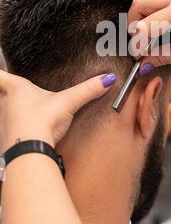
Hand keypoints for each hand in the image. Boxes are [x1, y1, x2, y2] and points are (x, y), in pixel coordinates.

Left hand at [0, 71, 115, 153]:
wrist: (29, 151)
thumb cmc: (41, 123)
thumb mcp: (68, 103)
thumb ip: (88, 90)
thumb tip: (107, 79)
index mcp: (16, 89)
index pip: (0, 75)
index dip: (1, 73)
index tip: (1, 71)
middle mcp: (4, 103)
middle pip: (1, 94)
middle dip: (8, 94)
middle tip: (19, 96)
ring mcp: (2, 121)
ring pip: (3, 113)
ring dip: (10, 114)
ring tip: (24, 118)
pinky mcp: (4, 138)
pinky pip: (6, 131)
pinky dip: (13, 132)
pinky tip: (23, 136)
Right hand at [128, 0, 170, 67]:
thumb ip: (163, 56)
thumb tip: (144, 63)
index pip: (144, 28)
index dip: (137, 44)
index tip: (138, 55)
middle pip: (139, 4)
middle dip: (132, 24)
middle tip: (139, 41)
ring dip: (139, 8)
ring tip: (145, 26)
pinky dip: (150, 0)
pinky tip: (157, 16)